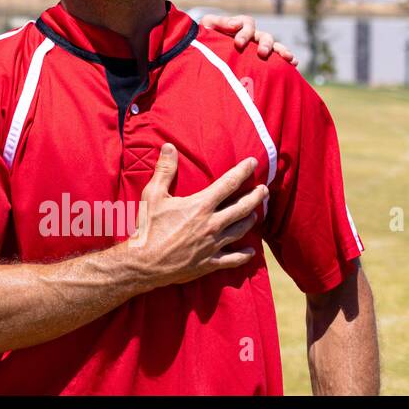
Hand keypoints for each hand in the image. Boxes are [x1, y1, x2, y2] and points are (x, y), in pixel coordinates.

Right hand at [128, 143, 267, 287]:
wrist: (144, 262)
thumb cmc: (147, 227)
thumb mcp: (152, 194)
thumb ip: (164, 170)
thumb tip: (169, 146)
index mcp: (200, 206)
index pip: (228, 184)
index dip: (243, 171)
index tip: (254, 163)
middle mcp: (212, 224)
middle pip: (242, 207)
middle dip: (256, 196)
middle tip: (264, 190)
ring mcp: (213, 244)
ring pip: (241, 230)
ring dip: (251, 220)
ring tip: (256, 214)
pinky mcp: (210, 262)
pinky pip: (233, 259)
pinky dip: (244, 255)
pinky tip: (251, 251)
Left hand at [201, 13, 296, 65]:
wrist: (203, 53)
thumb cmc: (204, 38)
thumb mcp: (207, 26)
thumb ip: (217, 21)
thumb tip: (234, 25)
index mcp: (238, 27)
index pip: (247, 23)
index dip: (245, 31)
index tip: (238, 43)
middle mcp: (251, 37)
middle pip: (264, 36)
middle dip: (265, 44)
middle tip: (262, 53)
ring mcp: (257, 49)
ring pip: (274, 47)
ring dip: (281, 51)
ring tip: (288, 58)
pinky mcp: (260, 61)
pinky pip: (276, 60)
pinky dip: (286, 61)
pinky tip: (293, 65)